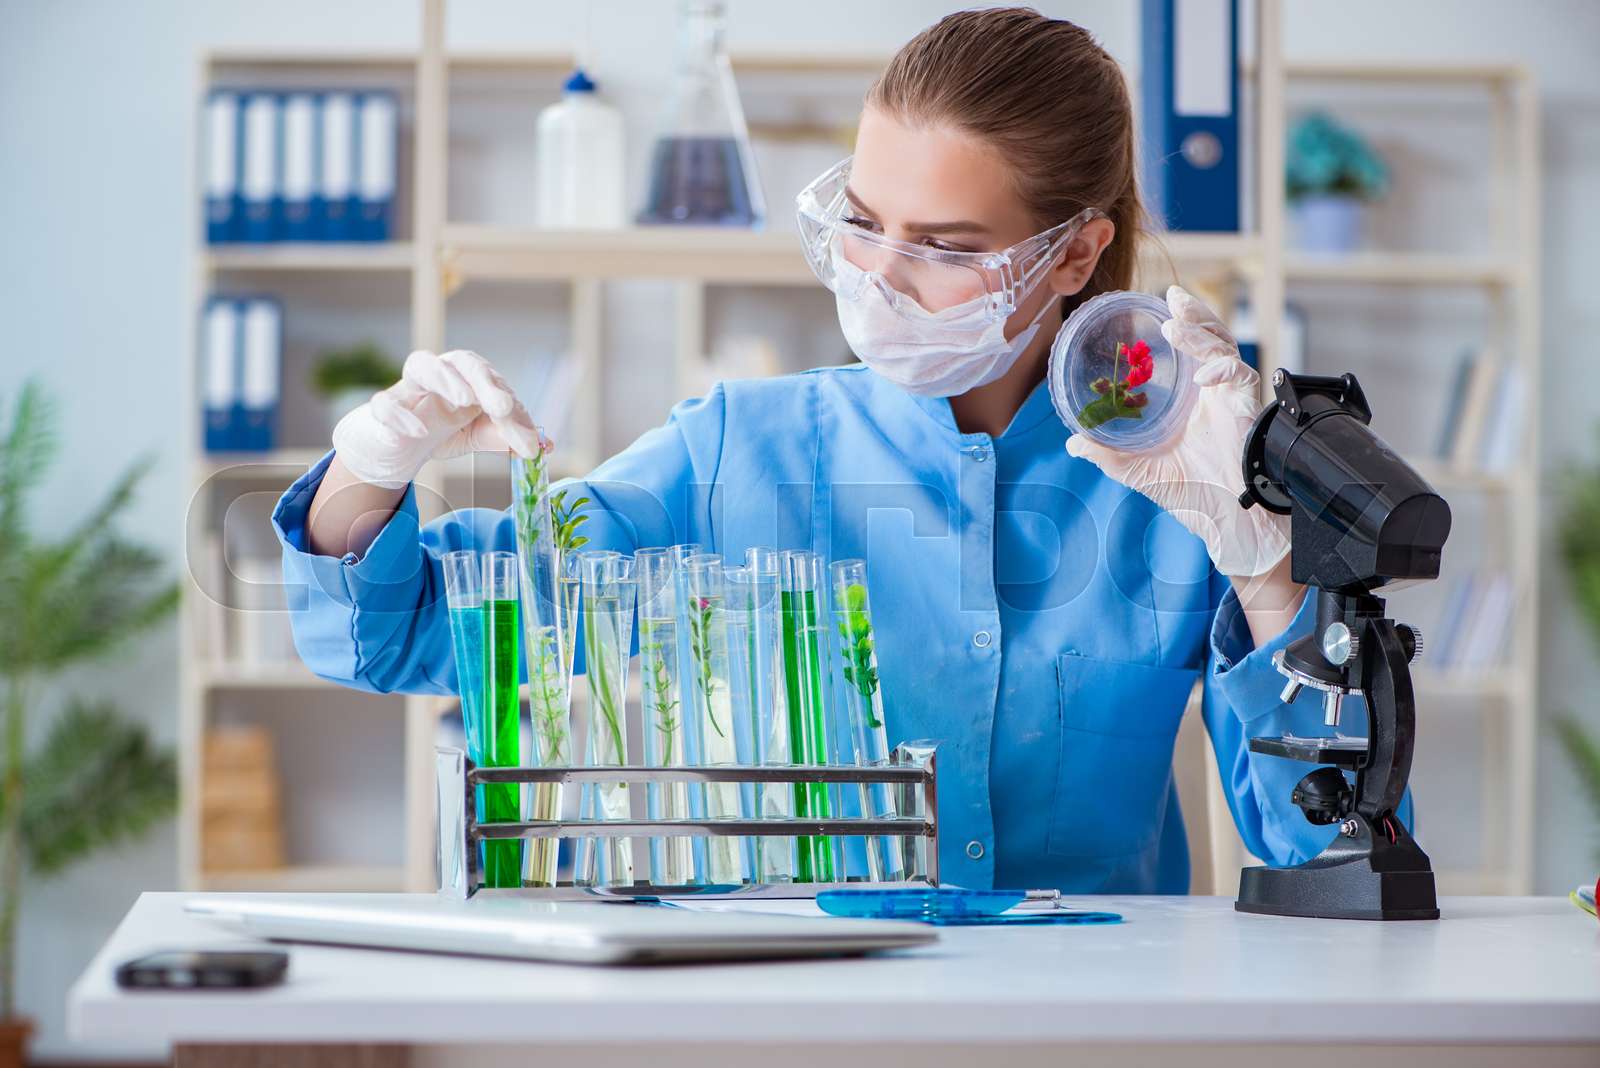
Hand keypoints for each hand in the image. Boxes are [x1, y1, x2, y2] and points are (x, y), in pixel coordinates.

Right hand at [331, 349, 546, 488]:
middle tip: (502, 405)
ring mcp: (410, 388)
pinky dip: (400, 414)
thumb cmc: (444, 429)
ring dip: (444, 377)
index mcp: (469, 378)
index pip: (492, 382)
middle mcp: (441, 375)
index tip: (528, 439)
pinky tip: (418, 431)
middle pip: (461, 361)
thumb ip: (507, 437)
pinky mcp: (384, 407)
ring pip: (421, 363)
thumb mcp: (479, 434)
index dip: (510, 405)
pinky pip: (385, 402)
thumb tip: (546, 446)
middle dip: (484, 381)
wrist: (399, 445)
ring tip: (464, 399)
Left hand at [1065, 285, 1288, 577]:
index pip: (1186, 352)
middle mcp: (1213, 394)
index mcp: (1191, 401)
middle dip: (1194, 314)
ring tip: (1178, 322)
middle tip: (1172, 297)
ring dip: (1203, 332)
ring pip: (1224, 348)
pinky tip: (1205, 375)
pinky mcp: (1248, 408)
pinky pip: (1240, 377)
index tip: (1155, 308)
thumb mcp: (1140, 471)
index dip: (1175, 326)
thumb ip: (1107, 455)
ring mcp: (1232, 398)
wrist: (1229, 522)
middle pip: (1209, 339)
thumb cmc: (1194, 496)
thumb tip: (1072, 443)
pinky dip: (1223, 370)